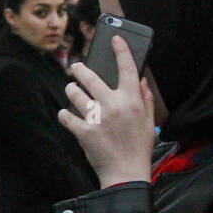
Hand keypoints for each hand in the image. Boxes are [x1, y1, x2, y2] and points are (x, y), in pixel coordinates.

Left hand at [59, 35, 154, 188]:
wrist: (125, 172)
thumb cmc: (139, 148)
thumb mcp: (149, 122)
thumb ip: (145, 99)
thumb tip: (141, 80)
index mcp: (132, 101)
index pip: (127, 68)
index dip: (121, 50)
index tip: (115, 39)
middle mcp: (113, 105)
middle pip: (91, 77)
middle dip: (80, 69)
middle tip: (76, 67)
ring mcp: (97, 118)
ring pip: (75, 94)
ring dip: (71, 89)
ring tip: (71, 89)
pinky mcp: (83, 132)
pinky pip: (67, 117)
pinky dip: (64, 114)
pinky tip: (66, 114)